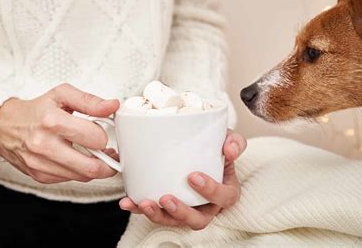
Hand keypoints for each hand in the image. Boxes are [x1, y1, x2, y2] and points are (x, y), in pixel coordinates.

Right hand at [0, 83, 119, 183]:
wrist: (4, 126)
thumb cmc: (36, 110)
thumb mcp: (62, 95)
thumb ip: (90, 101)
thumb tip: (112, 106)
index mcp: (52, 122)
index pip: (94, 139)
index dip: (104, 136)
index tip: (104, 133)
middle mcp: (44, 145)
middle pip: (91, 166)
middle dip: (108, 162)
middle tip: (112, 154)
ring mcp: (41, 164)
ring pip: (83, 176)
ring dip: (96, 168)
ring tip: (96, 154)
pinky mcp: (39, 176)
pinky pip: (70, 179)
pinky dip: (79, 171)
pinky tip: (78, 159)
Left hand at [119, 130, 246, 229]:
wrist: (200, 149)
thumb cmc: (215, 148)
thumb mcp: (227, 141)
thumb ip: (233, 142)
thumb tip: (230, 150)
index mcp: (225, 191)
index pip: (224, 197)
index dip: (210, 191)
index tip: (193, 176)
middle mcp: (207, 206)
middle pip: (198, 219)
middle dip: (180, 212)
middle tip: (166, 198)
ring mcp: (187, 209)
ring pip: (175, 221)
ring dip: (158, 215)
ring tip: (144, 203)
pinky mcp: (168, 208)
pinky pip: (156, 213)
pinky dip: (140, 209)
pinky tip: (128, 202)